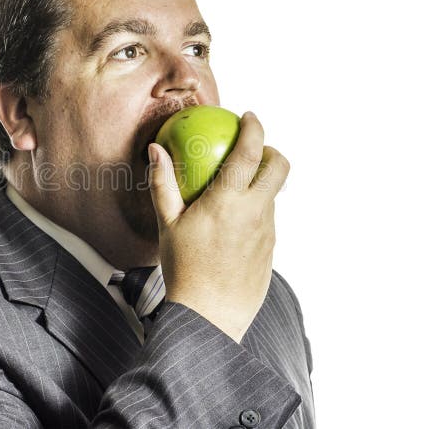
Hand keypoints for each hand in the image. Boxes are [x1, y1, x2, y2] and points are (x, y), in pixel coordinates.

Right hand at [148, 111, 289, 342]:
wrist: (210, 316)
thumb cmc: (183, 269)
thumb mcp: (168, 224)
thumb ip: (162, 184)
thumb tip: (154, 151)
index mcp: (229, 200)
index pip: (251, 151)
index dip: (255, 128)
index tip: (249, 117)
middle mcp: (256, 212)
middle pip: (280, 167)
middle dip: (272, 151)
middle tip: (254, 150)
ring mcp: (268, 232)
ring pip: (274, 195)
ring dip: (262, 183)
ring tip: (237, 188)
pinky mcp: (271, 250)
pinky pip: (268, 220)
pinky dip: (257, 209)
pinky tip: (234, 223)